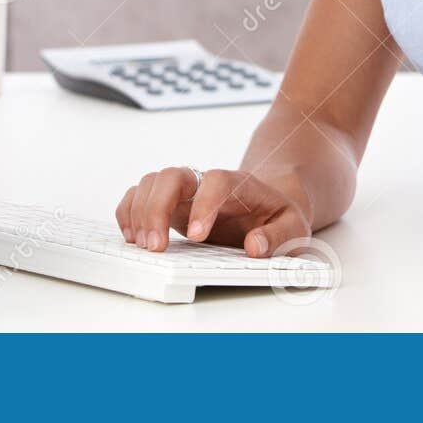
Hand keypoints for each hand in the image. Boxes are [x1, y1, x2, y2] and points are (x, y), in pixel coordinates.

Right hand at [114, 166, 311, 256]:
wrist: (266, 205)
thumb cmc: (277, 216)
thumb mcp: (293, 227)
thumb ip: (277, 237)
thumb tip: (254, 247)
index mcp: (238, 184)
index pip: (216, 182)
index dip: (204, 205)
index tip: (197, 236)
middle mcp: (205, 181)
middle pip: (172, 176)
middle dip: (157, 208)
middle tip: (156, 247)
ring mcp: (184, 190)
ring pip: (152, 182)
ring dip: (140, 212)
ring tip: (144, 246)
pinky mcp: (168, 202)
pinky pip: (139, 195)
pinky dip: (129, 212)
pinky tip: (132, 236)